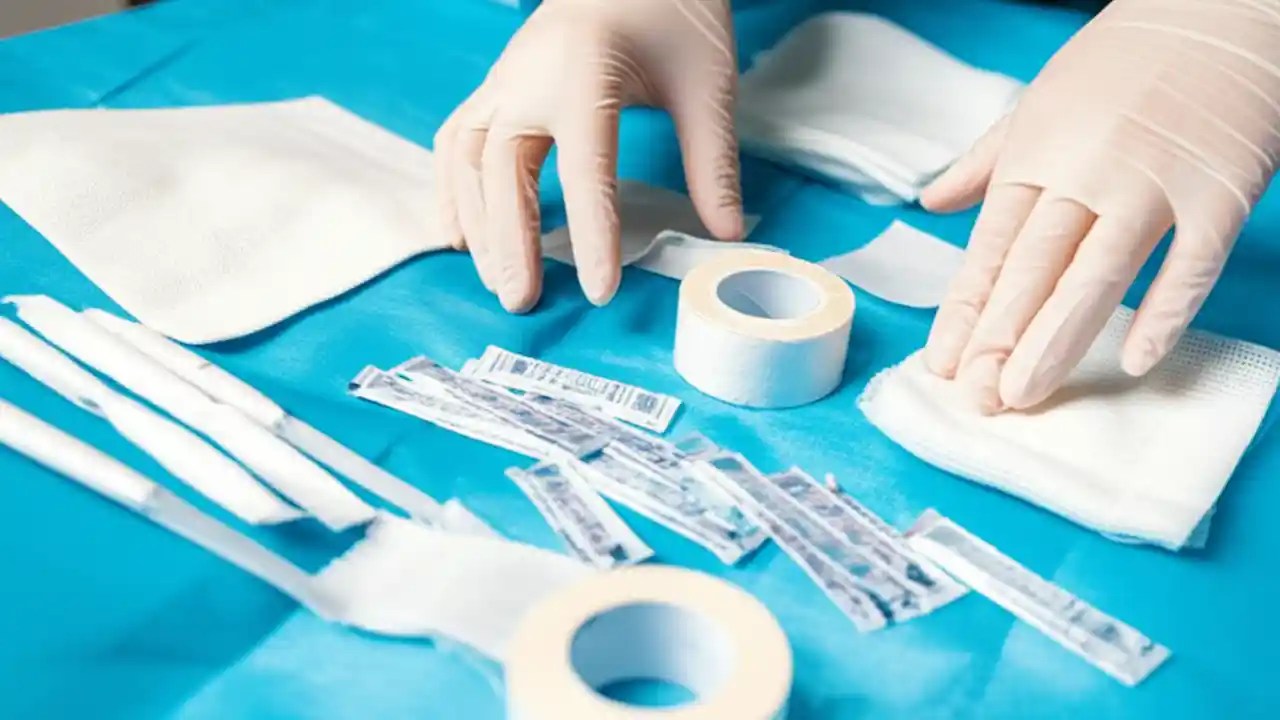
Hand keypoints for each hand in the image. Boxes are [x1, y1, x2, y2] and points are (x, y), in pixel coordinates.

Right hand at [433, 0, 743, 311]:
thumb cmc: (672, 9)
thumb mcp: (707, 82)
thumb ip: (712, 161)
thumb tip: (726, 234)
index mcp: (585, 71)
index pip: (584, 167)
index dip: (592, 234)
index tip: (600, 290)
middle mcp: (529, 76)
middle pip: (504, 170)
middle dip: (511, 242)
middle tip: (524, 302)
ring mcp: (504, 79)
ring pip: (469, 159)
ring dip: (477, 224)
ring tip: (497, 281)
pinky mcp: (496, 85)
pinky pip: (456, 141)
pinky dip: (452, 191)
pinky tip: (459, 236)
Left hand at [920, 0, 1279, 412]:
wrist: (1217, 9)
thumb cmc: (1122, 63)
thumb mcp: (1035, 104)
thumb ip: (984, 163)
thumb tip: (930, 201)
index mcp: (1036, 156)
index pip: (991, 249)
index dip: (966, 310)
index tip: (943, 364)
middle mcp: (1086, 173)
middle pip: (1034, 269)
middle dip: (1001, 338)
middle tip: (978, 398)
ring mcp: (1153, 185)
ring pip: (1096, 273)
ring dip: (1057, 339)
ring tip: (1024, 395)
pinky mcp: (1220, 192)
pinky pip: (1189, 263)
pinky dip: (1165, 311)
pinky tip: (1133, 359)